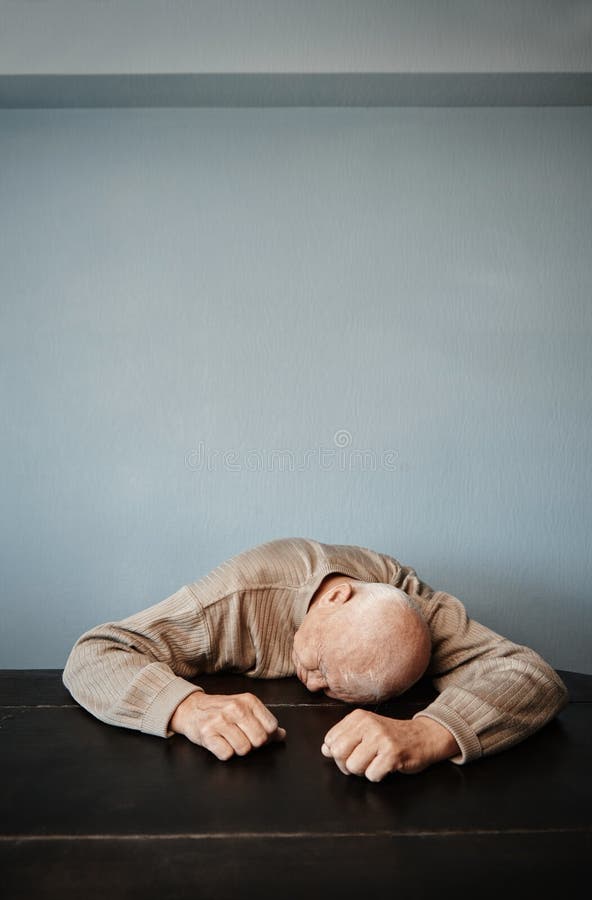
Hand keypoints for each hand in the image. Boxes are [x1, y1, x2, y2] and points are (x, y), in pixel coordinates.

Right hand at [169, 691, 285, 759]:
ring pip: (244, 749)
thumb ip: (264, 721)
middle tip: (242, 737)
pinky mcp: (207, 734)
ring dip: (238, 749)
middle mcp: (235, 708)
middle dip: (252, 744)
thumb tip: (282, 735)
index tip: (256, 733)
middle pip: (259, 740)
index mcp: (248, 700)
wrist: (191, 708)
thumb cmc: (221, 710)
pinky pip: (227, 754)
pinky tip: (220, 743)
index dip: (266, 736)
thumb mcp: (244, 709)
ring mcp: (220, 721)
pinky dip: (225, 753)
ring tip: (229, 739)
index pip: (271, 727)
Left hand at [321, 710, 459, 780]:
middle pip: (338, 753)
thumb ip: (344, 738)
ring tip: (376, 763)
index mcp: (358, 717)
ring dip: (364, 772)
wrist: (424, 736)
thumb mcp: (366, 730)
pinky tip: (386, 766)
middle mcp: (368, 724)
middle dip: (347, 765)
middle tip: (362, 763)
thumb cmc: (391, 736)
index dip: (337, 753)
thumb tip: (325, 749)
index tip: (351, 753)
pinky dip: (378, 776)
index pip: (330, 740)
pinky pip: (372, 775)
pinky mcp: (392, 753)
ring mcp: (380, 738)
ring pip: (354, 766)